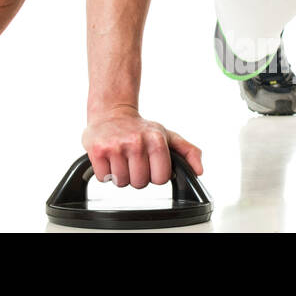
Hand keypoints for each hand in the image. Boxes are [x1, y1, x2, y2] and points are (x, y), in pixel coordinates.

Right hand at [82, 108, 202, 187]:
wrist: (111, 112)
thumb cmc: (141, 128)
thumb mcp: (167, 136)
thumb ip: (188, 152)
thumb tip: (198, 171)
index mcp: (156, 139)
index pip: (160, 178)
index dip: (155, 175)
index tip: (150, 164)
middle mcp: (136, 141)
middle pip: (140, 183)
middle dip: (137, 176)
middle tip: (133, 161)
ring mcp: (115, 146)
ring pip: (121, 182)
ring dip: (120, 175)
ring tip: (121, 159)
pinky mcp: (97, 150)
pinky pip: (103, 178)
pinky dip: (105, 172)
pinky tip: (109, 159)